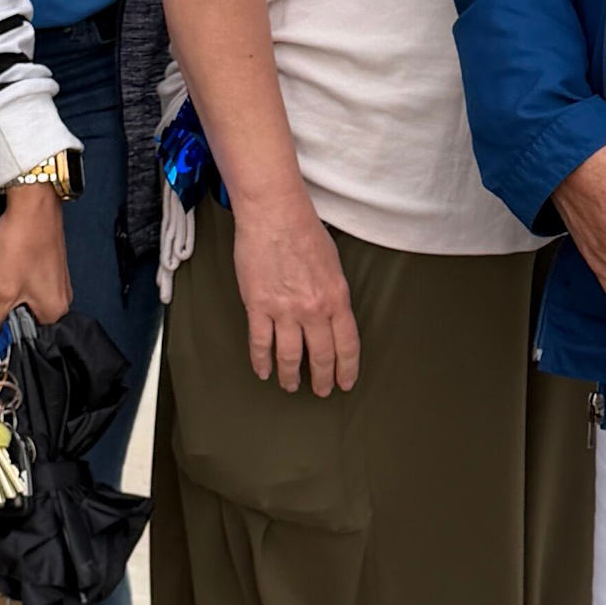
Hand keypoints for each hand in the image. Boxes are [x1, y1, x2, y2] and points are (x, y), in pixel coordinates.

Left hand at [0, 184, 71, 349]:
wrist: (32, 204)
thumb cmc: (21, 245)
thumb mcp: (0, 291)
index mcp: (55, 312)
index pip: (26, 338)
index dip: (1, 331)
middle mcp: (61, 299)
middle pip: (23, 318)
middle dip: (0, 310)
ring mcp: (55, 281)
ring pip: (22, 299)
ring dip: (3, 293)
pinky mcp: (48, 265)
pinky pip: (25, 283)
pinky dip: (10, 279)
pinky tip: (1, 266)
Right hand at [232, 191, 360, 395]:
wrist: (275, 214)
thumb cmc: (305, 232)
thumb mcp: (334, 265)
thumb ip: (334, 294)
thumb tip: (331, 316)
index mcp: (337, 298)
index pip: (347, 345)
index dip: (347, 369)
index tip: (345, 382)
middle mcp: (313, 309)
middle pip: (321, 356)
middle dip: (323, 378)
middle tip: (322, 390)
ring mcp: (284, 310)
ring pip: (290, 356)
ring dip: (292, 376)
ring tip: (291, 385)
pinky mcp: (258, 306)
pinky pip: (260, 343)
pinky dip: (262, 362)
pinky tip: (264, 371)